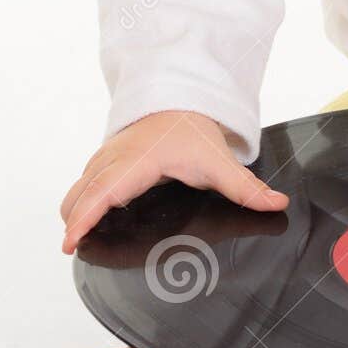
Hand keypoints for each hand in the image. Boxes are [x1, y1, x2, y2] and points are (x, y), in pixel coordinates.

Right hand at [59, 109, 287, 253]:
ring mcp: (105, 160)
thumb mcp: (219, 161)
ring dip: (76, 213)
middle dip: (74, 222)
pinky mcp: (104, 162)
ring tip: (80, 240)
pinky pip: (84, 185)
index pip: (103, 192)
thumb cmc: (192, 130)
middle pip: (79, 195)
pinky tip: (90, 222)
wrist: (180, 98)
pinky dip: (82, 203)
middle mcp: (114, 160)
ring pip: (78, 190)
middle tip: (76, 249)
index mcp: (138, 161)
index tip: (71, 242)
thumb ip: (245, 187)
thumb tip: (276, 204)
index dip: (84, 219)